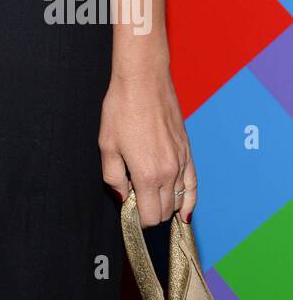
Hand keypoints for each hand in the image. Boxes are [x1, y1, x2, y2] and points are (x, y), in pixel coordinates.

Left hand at [98, 70, 196, 227]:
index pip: (149, 216)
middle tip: (133, 198)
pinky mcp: (188, 152)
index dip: (136, 218)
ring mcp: (181, 162)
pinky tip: (184, 212)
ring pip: (177, 200)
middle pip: (163, 211)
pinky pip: (193, 185)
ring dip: (164, 205)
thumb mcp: (107, 145)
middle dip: (149, 212)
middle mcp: (169, 173)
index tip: (127, 210)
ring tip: (150, 199)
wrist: (144, 80)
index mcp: (147, 175)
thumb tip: (121, 196)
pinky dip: (188, 201)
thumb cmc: (122, 108)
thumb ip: (113, 177)